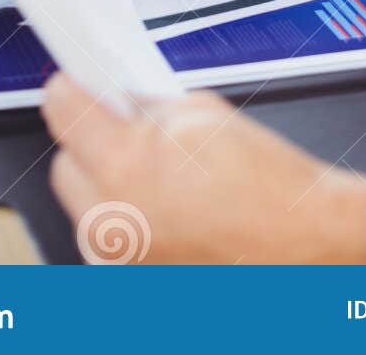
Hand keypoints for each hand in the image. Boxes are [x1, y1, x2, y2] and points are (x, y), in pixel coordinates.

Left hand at [42, 76, 365, 264]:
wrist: (304, 243)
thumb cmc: (268, 185)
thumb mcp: (201, 112)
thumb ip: (148, 103)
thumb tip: (119, 99)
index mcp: (123, 166)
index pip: (60, 110)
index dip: (73, 88)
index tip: (78, 83)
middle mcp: (109, 220)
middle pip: (65, 163)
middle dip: (91, 141)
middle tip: (129, 128)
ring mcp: (118, 260)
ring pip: (85, 207)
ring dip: (109, 185)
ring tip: (161, 176)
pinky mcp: (131, 282)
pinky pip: (110, 241)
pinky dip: (129, 221)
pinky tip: (169, 208)